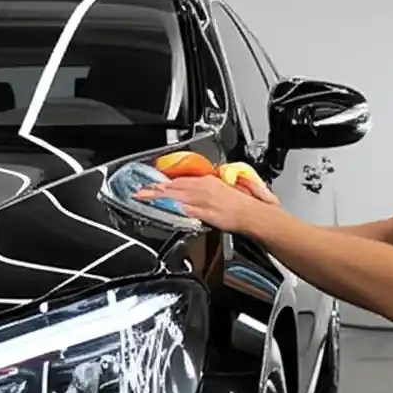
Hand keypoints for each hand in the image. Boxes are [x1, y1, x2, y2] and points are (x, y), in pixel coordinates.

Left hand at [134, 174, 275, 233]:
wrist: (252, 213)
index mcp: (207, 180)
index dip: (165, 182)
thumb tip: (196, 190)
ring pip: (176, 195)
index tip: (153, 184)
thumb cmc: (241, 203)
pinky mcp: (205, 212)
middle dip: (155, 189)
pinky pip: (185, 209)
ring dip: (159, 196)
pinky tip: (163, 208)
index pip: (181, 179)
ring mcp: (203, 200)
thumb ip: (207, 189)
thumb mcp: (222, 188)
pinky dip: (173, 208)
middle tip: (140, 191)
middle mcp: (203, 188)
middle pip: (174, 186)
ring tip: (145, 197)